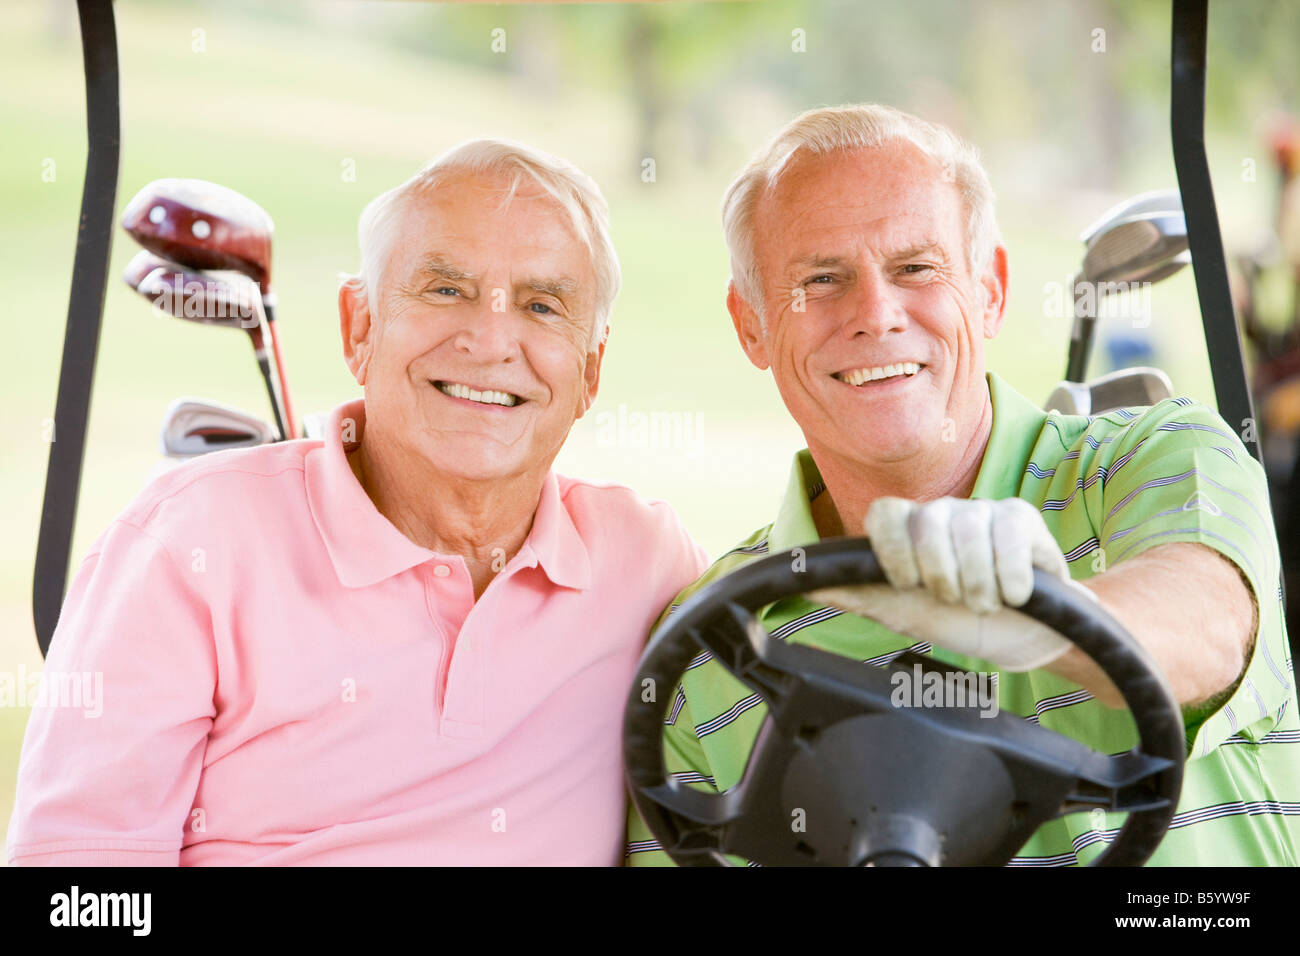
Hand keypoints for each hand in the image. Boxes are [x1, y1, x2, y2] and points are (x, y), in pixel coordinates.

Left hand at [809, 496, 1096, 671]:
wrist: (1020, 637)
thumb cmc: (955, 620)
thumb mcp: (902, 613)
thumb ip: (857, 595)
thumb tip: (805, 584)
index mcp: (907, 530)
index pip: (884, 512)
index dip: (892, 547)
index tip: (906, 583)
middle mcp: (941, 513)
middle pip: (928, 521)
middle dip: (940, 573)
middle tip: (953, 599)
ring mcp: (981, 511)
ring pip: (970, 530)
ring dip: (978, 582)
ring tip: (984, 602)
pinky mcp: (1021, 517)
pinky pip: (1009, 535)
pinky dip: (1010, 576)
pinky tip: (1014, 593)